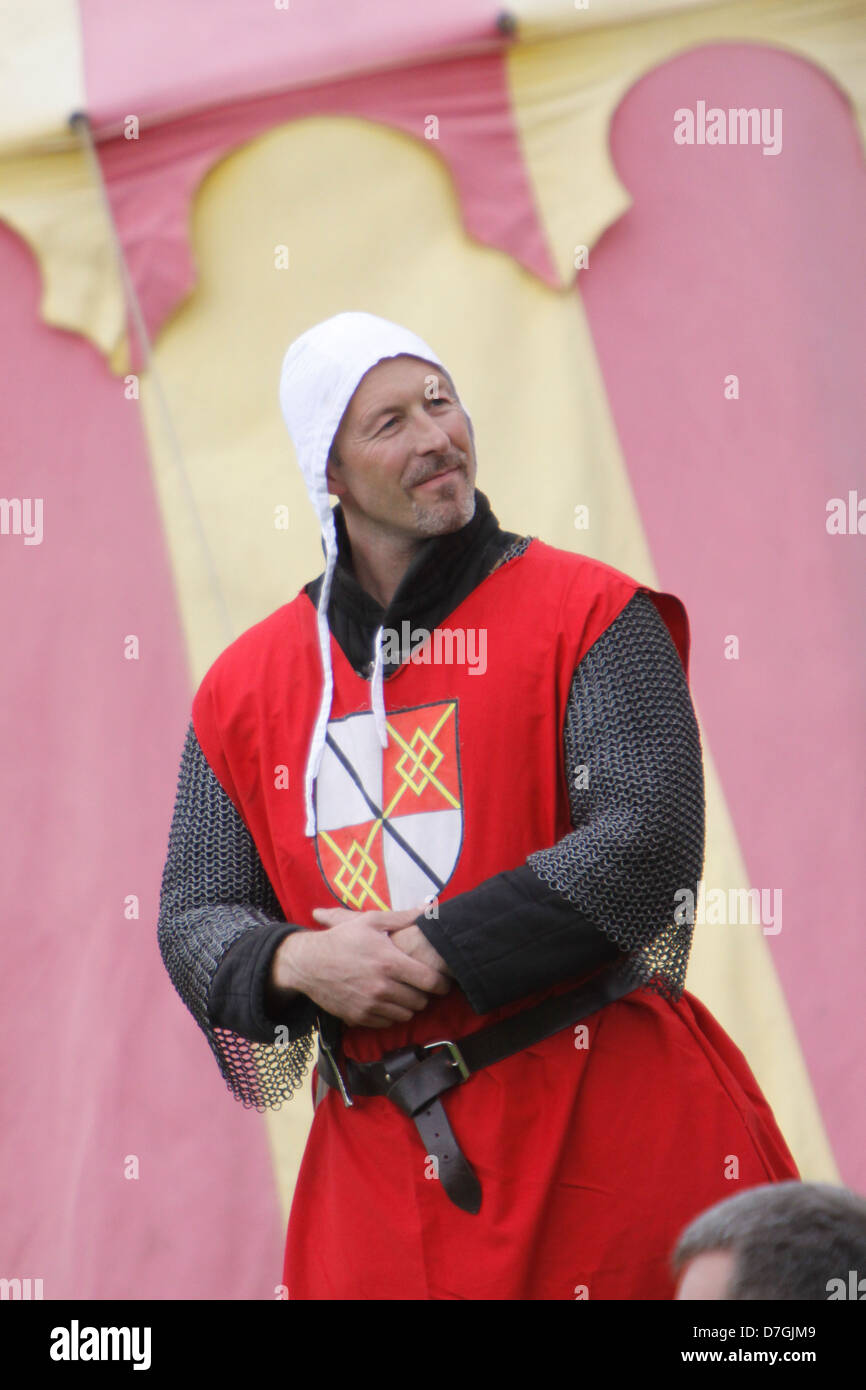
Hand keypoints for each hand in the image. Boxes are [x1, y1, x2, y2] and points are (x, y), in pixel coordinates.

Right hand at [269, 905, 448, 1027]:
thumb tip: (430, 909)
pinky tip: (386, 1000)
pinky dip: (391, 1014)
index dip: (442, 983)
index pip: (430, 981)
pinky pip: (388, 1023)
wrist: (309, 963)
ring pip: (406, 1015)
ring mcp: (370, 1005)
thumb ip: (403, 917)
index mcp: (390, 962)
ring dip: (408, 1005)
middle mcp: (382, 987)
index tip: (443, 981)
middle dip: (424, 994)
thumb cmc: (342, 938)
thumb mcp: (370, 921)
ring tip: (404, 992)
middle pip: (420, 1001)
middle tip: (420, 985)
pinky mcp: (359, 1017)